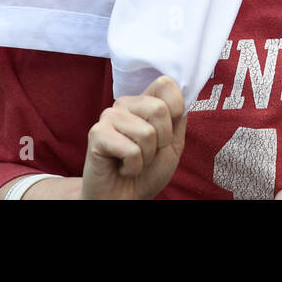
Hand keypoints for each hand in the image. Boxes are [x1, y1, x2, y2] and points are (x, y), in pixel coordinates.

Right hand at [81, 74, 186, 199]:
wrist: (125, 198)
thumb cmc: (148, 171)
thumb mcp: (173, 143)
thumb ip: (179, 118)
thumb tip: (184, 93)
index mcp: (144, 102)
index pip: (165, 83)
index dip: (176, 108)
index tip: (167, 131)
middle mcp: (125, 104)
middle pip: (159, 109)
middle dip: (162, 140)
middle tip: (148, 152)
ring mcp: (109, 117)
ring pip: (146, 132)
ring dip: (146, 156)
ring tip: (134, 160)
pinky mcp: (97, 135)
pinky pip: (131, 150)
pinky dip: (134, 166)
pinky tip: (123, 167)